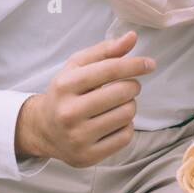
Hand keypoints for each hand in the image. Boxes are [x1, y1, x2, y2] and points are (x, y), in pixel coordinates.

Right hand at [15, 31, 153, 166]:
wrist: (44, 130)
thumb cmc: (66, 93)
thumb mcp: (77, 67)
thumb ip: (105, 51)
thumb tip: (132, 37)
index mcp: (65, 85)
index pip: (110, 69)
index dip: (134, 64)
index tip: (149, 64)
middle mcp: (69, 112)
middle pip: (122, 93)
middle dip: (132, 86)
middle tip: (128, 87)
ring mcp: (79, 136)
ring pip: (127, 115)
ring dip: (130, 106)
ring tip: (117, 105)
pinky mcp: (88, 155)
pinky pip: (125, 137)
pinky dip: (126, 126)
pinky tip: (114, 122)